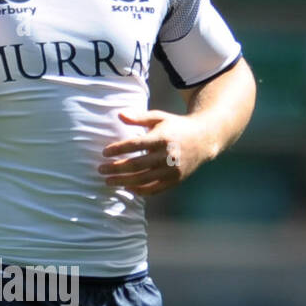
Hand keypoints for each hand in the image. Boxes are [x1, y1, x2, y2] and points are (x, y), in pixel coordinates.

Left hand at [98, 110, 215, 195]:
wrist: (204, 139)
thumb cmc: (176, 126)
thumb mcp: (159, 117)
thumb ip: (139, 117)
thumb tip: (119, 115)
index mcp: (162, 137)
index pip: (135, 145)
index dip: (118, 149)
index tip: (104, 153)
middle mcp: (167, 155)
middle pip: (136, 165)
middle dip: (116, 168)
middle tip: (100, 169)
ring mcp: (172, 170)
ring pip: (143, 179)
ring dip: (123, 181)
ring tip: (108, 181)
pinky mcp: (175, 180)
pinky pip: (154, 189)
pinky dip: (140, 190)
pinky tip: (127, 187)